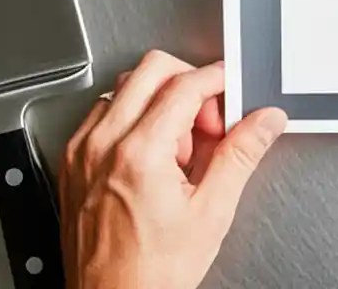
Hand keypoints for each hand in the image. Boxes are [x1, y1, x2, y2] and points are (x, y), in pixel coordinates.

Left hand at [58, 50, 287, 288]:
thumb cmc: (152, 272)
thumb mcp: (211, 212)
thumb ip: (241, 155)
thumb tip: (265, 121)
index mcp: (140, 154)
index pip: (184, 86)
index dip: (217, 81)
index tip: (232, 89)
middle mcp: (103, 144)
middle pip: (151, 70)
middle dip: (188, 83)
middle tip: (208, 120)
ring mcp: (82, 151)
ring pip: (124, 88)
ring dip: (159, 102)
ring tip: (180, 148)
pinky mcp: (72, 162)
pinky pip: (103, 114)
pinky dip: (133, 120)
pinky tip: (153, 156)